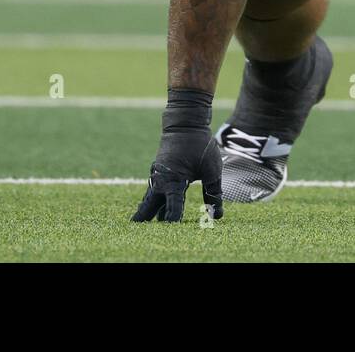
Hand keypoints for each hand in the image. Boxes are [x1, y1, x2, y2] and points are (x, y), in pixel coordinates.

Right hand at [132, 88, 223, 222]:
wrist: (184, 122)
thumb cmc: (200, 145)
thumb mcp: (212, 170)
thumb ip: (213, 193)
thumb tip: (216, 215)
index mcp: (174, 181)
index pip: (173, 208)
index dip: (174, 221)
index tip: (173, 231)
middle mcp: (161, 180)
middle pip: (149, 206)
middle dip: (144, 219)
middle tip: (138, 232)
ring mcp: (157, 175)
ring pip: (150, 198)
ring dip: (149, 211)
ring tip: (145, 225)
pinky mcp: (158, 171)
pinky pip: (154, 190)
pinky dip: (154, 200)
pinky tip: (156, 208)